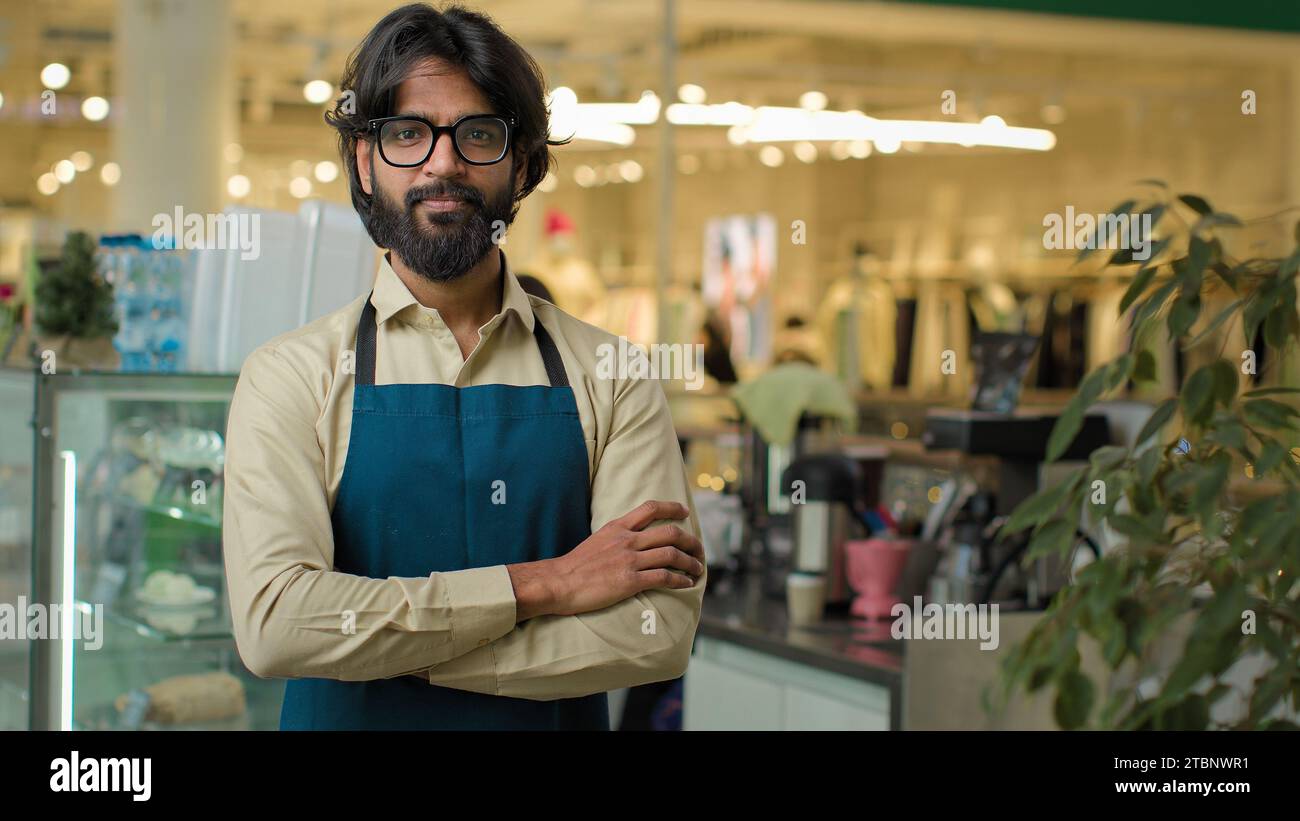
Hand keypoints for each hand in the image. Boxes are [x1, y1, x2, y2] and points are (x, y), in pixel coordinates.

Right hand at [508, 500, 703, 619]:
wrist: (559, 582)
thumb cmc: (575, 566)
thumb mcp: (597, 540)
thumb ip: (617, 536)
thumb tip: (632, 539)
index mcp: (618, 527)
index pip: (651, 508)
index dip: (672, 508)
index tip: (684, 512)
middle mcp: (627, 540)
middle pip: (670, 533)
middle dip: (691, 541)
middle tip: (699, 548)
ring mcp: (630, 560)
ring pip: (672, 555)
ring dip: (691, 562)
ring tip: (698, 569)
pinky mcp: (630, 581)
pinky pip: (664, 577)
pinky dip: (680, 580)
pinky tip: (686, 583)